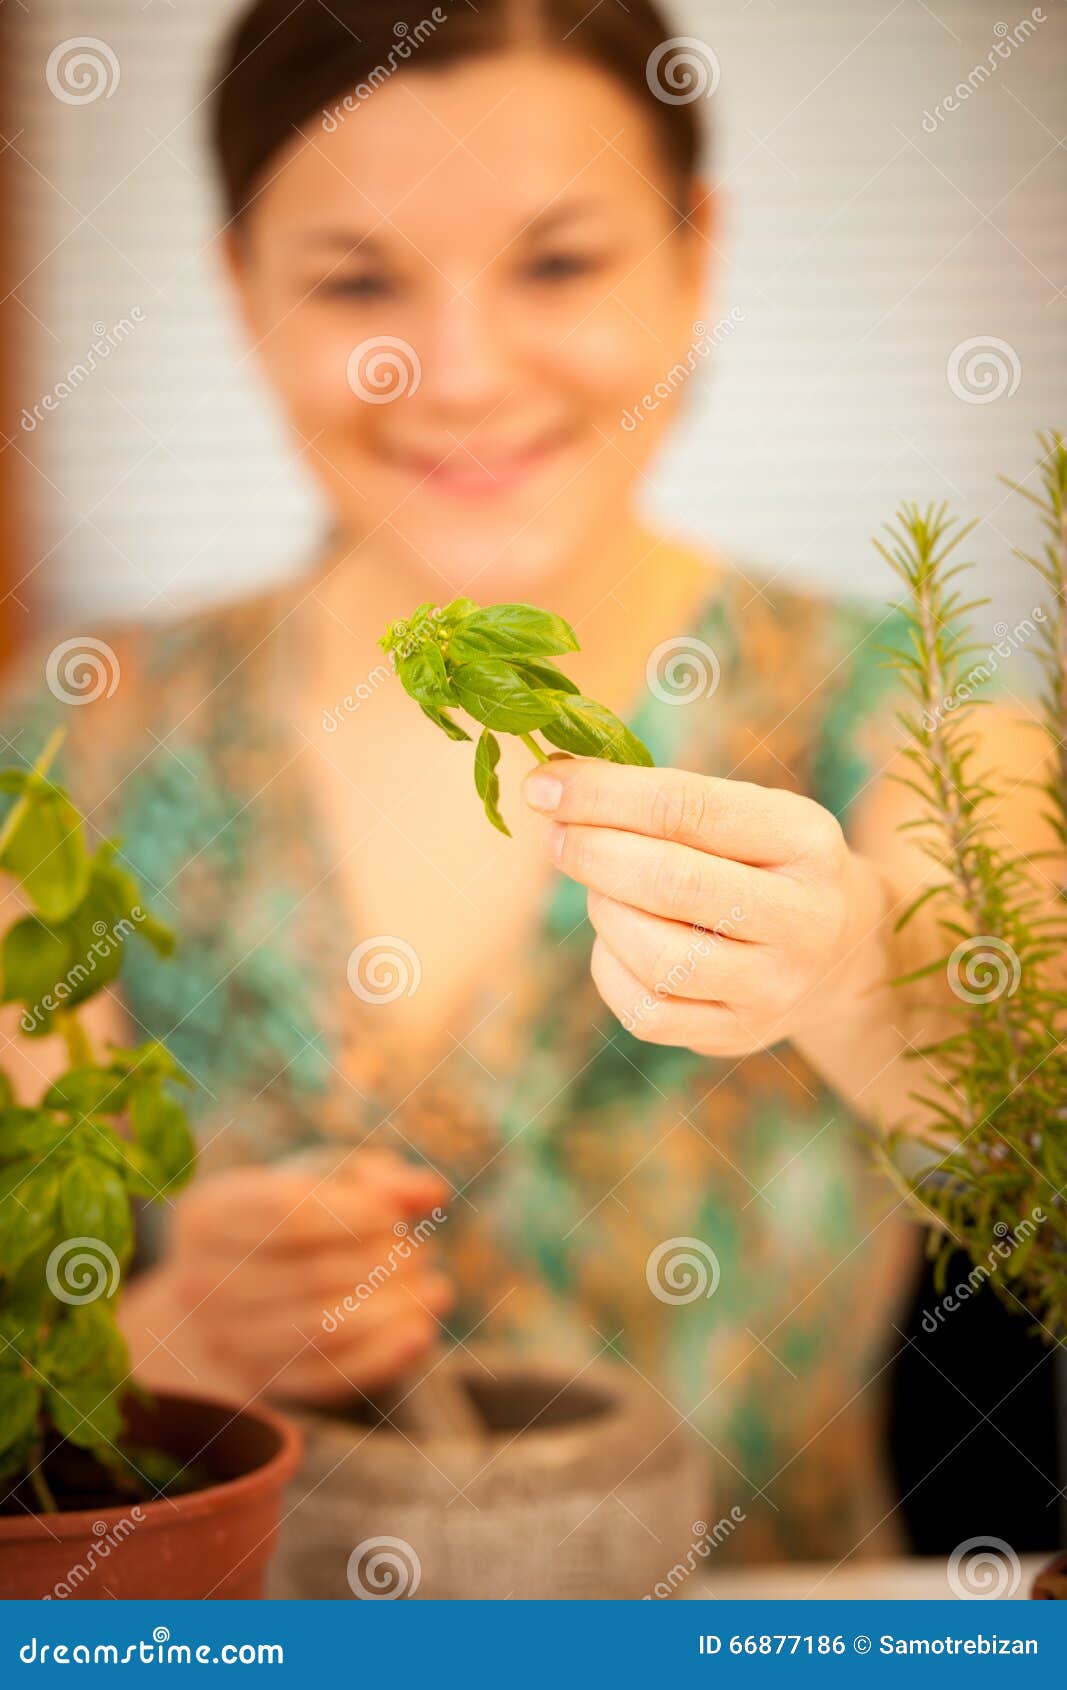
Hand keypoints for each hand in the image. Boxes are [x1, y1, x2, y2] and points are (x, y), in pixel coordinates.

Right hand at [121, 1148, 452, 1406]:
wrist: (239, 1293)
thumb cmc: (291, 1217)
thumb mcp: (325, 1180)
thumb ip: (378, 1179)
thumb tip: (431, 1192)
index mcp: (208, 1214)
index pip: (285, 1212)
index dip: (353, 1212)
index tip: (396, 1214)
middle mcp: (201, 1282)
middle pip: (310, 1274)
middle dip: (383, 1262)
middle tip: (422, 1252)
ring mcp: (226, 1341)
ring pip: (322, 1330)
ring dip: (393, 1309)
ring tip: (435, 1289)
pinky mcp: (261, 1385)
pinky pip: (328, 1378)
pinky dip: (384, 1357)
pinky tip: (423, 1331)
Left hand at [524, 759, 886, 1057]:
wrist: (841, 950)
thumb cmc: (771, 862)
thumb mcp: (751, 813)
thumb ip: (668, 798)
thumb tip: (559, 780)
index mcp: (804, 841)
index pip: (688, 809)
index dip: (604, 795)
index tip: (546, 784)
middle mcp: (801, 918)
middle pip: (670, 883)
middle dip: (592, 852)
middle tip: (555, 835)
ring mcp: (773, 987)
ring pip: (655, 955)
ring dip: (604, 910)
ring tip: (600, 886)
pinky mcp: (739, 1034)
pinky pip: (646, 1012)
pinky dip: (609, 967)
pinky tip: (615, 940)